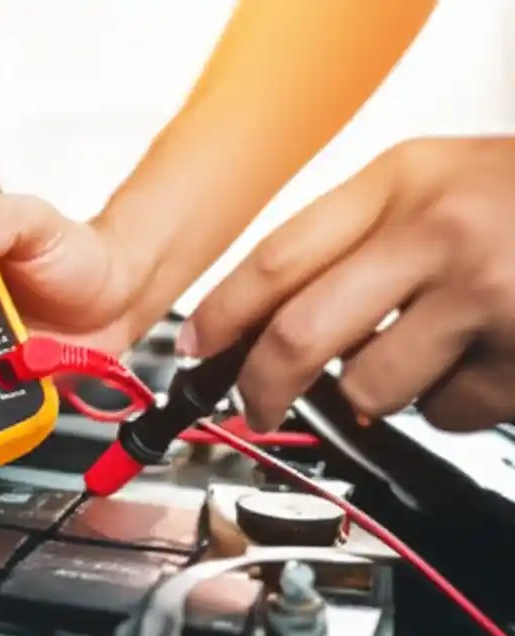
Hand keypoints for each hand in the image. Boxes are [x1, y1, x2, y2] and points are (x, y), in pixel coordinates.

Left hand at [185, 137, 514, 432]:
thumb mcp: (447, 183)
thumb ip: (368, 239)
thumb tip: (283, 319)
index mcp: (403, 180)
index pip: (279, 255)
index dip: (221, 313)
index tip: (194, 345)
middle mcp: (434, 231)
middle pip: (299, 334)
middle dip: (261, 386)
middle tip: (256, 406)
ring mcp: (480, 293)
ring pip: (367, 386)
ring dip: (380, 393)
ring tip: (431, 352)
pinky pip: (445, 412)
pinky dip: (454, 404)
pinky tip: (484, 360)